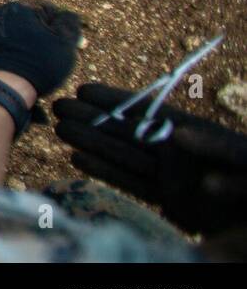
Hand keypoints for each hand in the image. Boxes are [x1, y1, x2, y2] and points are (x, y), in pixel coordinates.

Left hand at [0, 0, 81, 99]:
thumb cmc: (36, 66)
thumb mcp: (64, 44)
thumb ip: (69, 24)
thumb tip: (67, 16)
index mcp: (20, 8)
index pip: (45, 10)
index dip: (56, 28)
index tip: (59, 45)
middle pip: (21, 22)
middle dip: (32, 36)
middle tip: (40, 58)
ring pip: (2, 34)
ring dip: (11, 45)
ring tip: (19, 67)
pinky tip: (1, 69)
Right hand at [54, 83, 246, 235]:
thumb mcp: (238, 157)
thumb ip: (212, 145)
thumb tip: (177, 135)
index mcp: (191, 131)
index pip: (145, 110)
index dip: (114, 99)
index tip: (83, 89)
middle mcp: (176, 149)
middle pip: (126, 131)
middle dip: (92, 118)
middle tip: (58, 106)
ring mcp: (171, 175)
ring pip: (123, 156)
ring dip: (90, 142)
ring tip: (58, 130)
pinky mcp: (168, 199)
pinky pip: (131, 183)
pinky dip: (105, 172)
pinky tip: (78, 160)